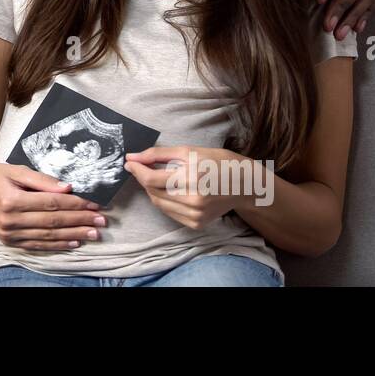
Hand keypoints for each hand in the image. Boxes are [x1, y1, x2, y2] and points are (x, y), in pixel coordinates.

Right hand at [0, 162, 105, 250]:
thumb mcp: (16, 170)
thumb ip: (42, 180)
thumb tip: (67, 188)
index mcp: (12, 200)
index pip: (51, 204)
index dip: (75, 205)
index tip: (94, 204)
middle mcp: (10, 220)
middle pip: (52, 221)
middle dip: (79, 221)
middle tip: (101, 221)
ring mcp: (10, 234)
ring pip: (48, 236)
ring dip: (73, 235)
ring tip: (93, 234)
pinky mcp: (10, 241)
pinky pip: (38, 245)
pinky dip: (57, 245)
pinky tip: (73, 243)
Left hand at [125, 146, 243, 230]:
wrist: (244, 183)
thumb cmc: (218, 162)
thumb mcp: (189, 151)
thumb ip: (158, 154)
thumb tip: (133, 157)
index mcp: (192, 178)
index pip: (151, 179)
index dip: (136, 170)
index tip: (129, 162)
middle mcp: (193, 200)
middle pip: (153, 192)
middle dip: (143, 178)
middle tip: (142, 167)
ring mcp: (195, 215)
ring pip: (159, 203)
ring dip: (152, 190)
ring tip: (158, 177)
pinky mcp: (197, 224)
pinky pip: (170, 212)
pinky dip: (164, 200)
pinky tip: (171, 190)